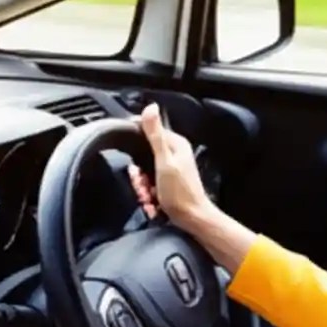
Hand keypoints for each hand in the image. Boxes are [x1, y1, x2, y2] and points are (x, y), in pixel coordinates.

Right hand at [128, 103, 214, 230]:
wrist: (192, 219)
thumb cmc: (180, 194)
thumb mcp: (164, 161)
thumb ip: (155, 135)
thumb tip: (150, 107)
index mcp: (175, 143)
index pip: (147, 131)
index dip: (134, 145)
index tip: (134, 163)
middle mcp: (173, 152)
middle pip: (142, 154)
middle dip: (138, 174)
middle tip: (144, 184)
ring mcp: (171, 168)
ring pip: (143, 171)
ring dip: (142, 186)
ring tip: (150, 195)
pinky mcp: (168, 182)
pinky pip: (149, 183)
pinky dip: (148, 193)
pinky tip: (153, 202)